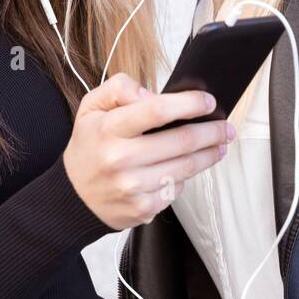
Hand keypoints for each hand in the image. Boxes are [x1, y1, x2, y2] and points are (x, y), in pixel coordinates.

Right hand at [63, 73, 234, 229]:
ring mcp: (132, 187)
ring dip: (209, 154)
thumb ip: (120, 89)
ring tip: (219, 145)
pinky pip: (176, 189)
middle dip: (212, 131)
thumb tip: (152, 95)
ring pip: (185, 167)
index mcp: (109, 129)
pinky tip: (184, 168)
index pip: (157, 110)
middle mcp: (120, 159)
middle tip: (226, 127)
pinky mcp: (142, 209)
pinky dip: (185, 177)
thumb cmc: (89, 146)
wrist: (72, 196)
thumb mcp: (91, 107)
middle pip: (181, 141)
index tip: (209, 101)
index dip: (189, 104)